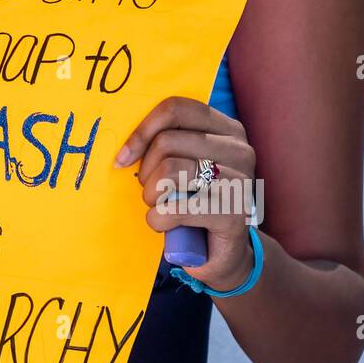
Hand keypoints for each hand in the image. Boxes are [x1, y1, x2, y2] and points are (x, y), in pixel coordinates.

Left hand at [115, 96, 257, 291]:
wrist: (223, 253)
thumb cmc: (194, 202)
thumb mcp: (184, 164)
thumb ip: (166, 143)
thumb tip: (125, 143)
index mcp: (227, 129)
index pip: (176, 109)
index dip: (142, 130)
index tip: (124, 156)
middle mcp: (238, 150)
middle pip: (167, 141)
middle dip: (145, 171)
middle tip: (149, 192)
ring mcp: (239, 181)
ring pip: (170, 170)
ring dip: (151, 195)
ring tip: (157, 206)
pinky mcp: (233, 214)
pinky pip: (175, 208)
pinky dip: (158, 219)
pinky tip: (163, 224)